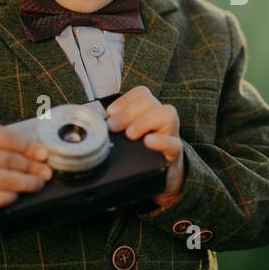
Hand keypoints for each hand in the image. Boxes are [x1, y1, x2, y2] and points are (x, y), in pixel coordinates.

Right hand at [0, 119, 52, 207]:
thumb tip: (32, 149)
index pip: (10, 140)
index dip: (31, 148)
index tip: (44, 154)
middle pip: (11, 162)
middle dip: (33, 168)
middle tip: (46, 171)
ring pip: (6, 182)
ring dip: (27, 184)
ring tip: (38, 183)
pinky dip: (10, 197)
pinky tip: (17, 193)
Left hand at [105, 86, 185, 207]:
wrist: (161, 175)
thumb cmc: (141, 152)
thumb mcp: (128, 136)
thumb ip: (116, 128)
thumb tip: (94, 125)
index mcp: (148, 111)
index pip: (141, 93)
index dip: (124, 100)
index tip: (109, 113)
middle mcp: (161, 119)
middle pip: (150, 101)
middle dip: (128, 112)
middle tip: (113, 127)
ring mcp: (171, 134)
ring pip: (167, 113)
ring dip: (144, 121)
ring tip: (130, 135)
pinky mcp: (174, 153)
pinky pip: (174, 143)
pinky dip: (160, 141)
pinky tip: (148, 142)